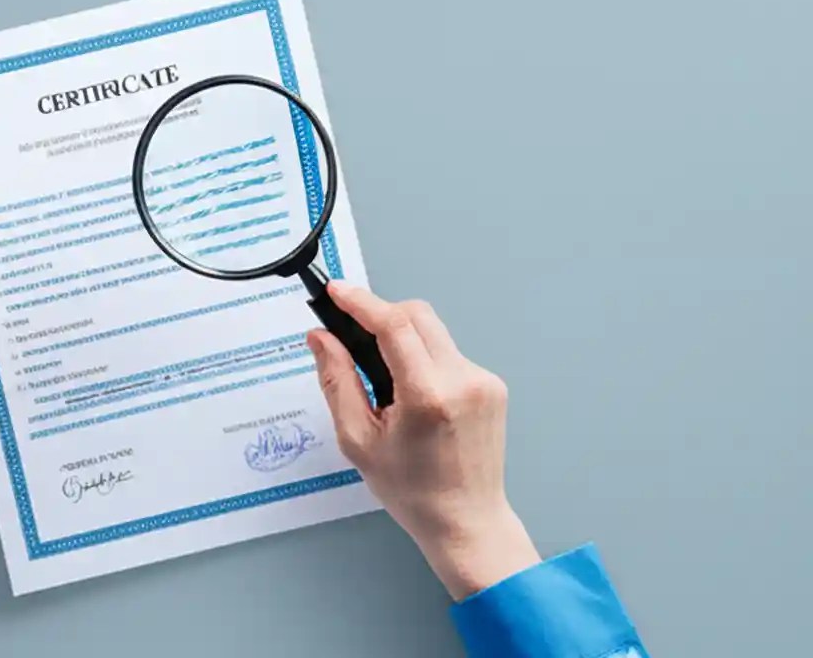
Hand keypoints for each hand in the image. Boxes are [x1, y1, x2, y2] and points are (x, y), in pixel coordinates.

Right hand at [307, 282, 540, 600]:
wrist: (466, 520)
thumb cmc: (412, 491)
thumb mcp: (357, 440)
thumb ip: (337, 381)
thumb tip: (320, 338)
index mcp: (427, 396)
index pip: (393, 325)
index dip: (360, 302)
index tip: (336, 291)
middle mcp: (463, 381)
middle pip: (417, 315)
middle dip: (380, 315)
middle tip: (352, 334)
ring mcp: (483, 381)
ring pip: (433, 332)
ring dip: (403, 339)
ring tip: (384, 378)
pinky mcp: (492, 385)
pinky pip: (449, 353)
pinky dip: (424, 359)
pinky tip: (412, 393)